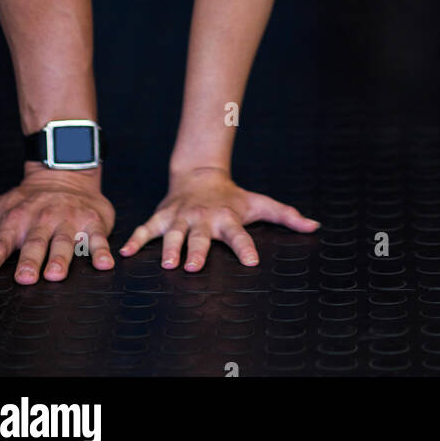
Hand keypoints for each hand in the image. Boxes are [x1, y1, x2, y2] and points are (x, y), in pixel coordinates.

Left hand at [0, 167, 114, 282]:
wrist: (66, 172)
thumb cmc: (26, 199)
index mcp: (16, 220)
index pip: (0, 241)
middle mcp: (42, 221)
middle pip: (35, 243)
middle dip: (30, 261)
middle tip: (26, 278)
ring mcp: (68, 221)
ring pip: (64, 242)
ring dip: (61, 258)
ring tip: (57, 274)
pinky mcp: (92, 222)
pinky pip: (98, 239)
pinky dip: (102, 251)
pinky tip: (104, 263)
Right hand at [120, 166, 319, 269]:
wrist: (200, 174)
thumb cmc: (232, 197)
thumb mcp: (260, 203)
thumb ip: (286, 216)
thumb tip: (314, 226)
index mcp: (227, 218)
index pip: (240, 235)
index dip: (246, 248)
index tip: (251, 262)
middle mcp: (203, 219)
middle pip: (201, 237)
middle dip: (197, 250)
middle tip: (194, 266)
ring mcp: (181, 218)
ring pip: (174, 234)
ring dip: (170, 248)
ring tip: (168, 263)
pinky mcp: (162, 217)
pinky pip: (146, 230)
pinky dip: (136, 240)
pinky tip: (125, 254)